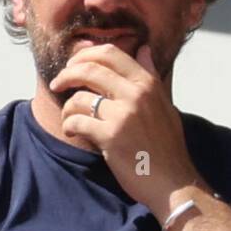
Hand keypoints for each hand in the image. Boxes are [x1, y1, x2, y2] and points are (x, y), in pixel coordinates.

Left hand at [50, 43, 202, 220]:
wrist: (173, 182)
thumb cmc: (166, 146)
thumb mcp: (164, 104)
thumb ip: (150, 76)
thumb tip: (144, 48)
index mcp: (147, 83)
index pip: (110, 53)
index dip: (84, 55)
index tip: (72, 65)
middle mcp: (136, 94)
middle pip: (89, 69)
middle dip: (66, 75)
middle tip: (57, 85)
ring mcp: (123, 114)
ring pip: (79, 98)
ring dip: (67, 109)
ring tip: (70, 119)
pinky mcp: (111, 136)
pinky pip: (76, 122)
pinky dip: (69, 127)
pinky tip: (73, 133)